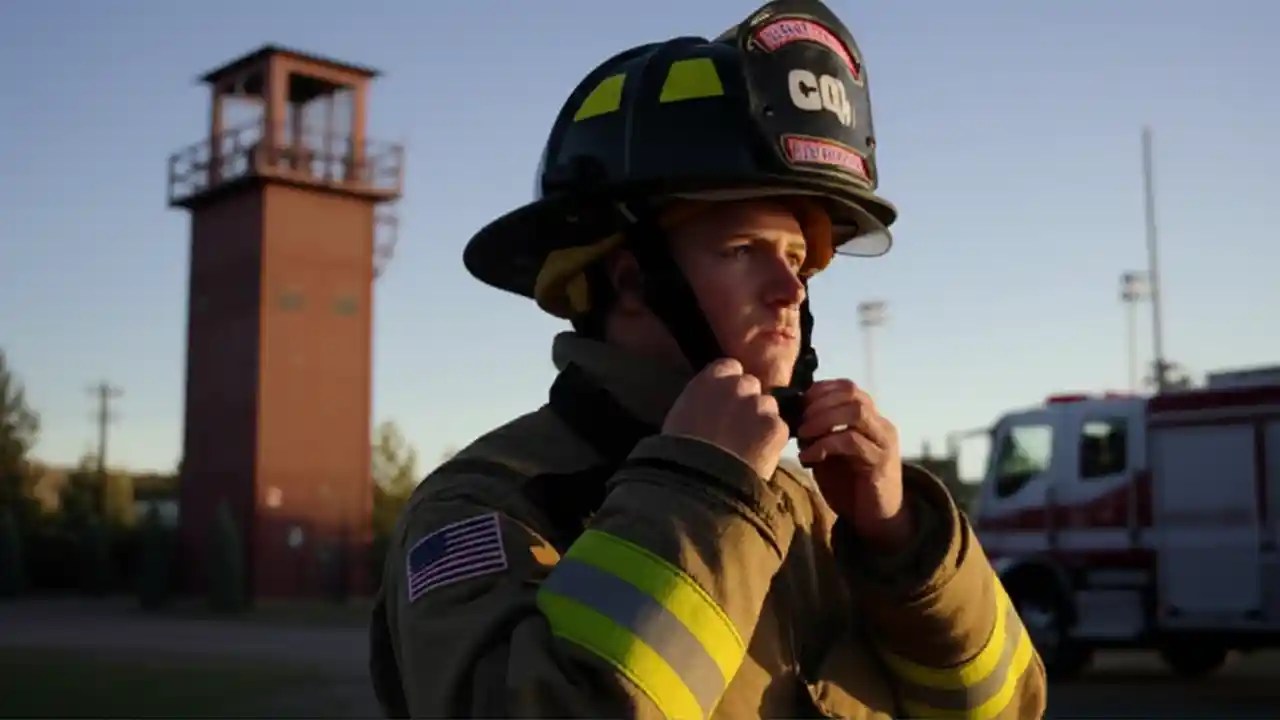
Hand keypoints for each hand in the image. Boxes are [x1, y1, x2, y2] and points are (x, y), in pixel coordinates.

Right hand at [663, 358, 790, 479]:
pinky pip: (779, 429)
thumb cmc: (679, 450)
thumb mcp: (680, 415)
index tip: (722, 401)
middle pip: (752, 385)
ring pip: (768, 406)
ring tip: (749, 443)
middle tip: (736, 424)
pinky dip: (772, 441)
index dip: (728, 386)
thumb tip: (704, 407)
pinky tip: (758, 456)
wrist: (701, 477)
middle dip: (746, 401)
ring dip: (761, 419)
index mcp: (712, 377)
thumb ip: (699, 401)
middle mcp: (740, 384)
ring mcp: (761, 405)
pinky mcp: (778, 428)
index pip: (729, 368)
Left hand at [796, 379, 913, 550]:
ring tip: (803, 436)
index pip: (847, 387)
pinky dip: (825, 445)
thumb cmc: (849, 486)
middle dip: (818, 404)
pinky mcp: (881, 462)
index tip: (798, 406)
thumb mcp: (828, 454)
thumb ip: (816, 433)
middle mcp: (880, 425)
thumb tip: (790, 416)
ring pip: (856, 412)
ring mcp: (884, 442)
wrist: (876, 520)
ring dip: (823, 420)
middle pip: (852, 393)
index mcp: (869, 419)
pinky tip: (808, 458)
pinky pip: (853, 441)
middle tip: (799, 423)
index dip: (819, 391)